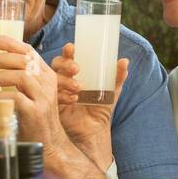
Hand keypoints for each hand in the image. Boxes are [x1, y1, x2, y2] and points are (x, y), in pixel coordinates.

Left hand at [0, 35, 64, 145]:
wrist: (49, 144)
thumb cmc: (35, 118)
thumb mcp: (32, 93)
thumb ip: (21, 79)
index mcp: (47, 74)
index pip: (29, 51)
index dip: (9, 42)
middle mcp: (48, 83)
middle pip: (22, 60)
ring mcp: (43, 97)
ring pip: (20, 76)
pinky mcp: (36, 112)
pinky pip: (16, 98)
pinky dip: (0, 96)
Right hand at [51, 44, 127, 169]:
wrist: (94, 130)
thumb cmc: (100, 107)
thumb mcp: (111, 91)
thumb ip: (118, 76)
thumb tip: (125, 61)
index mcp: (75, 72)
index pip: (67, 56)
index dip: (67, 51)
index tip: (72, 48)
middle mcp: (64, 79)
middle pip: (56, 64)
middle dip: (65, 64)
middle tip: (77, 69)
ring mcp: (57, 91)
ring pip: (53, 79)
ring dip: (65, 80)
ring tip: (79, 87)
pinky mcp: (53, 104)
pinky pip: (52, 96)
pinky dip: (63, 95)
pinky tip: (73, 99)